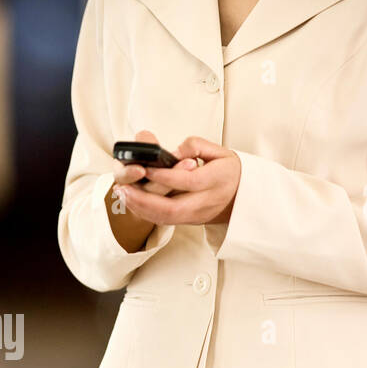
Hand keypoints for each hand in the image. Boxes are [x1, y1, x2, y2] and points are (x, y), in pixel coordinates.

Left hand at [113, 136, 240, 226]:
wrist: (243, 198)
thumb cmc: (229, 171)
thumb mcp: (220, 151)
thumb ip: (196, 146)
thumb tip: (173, 151)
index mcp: (216, 180)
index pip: (187, 181)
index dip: (164, 177)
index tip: (145, 168)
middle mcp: (206, 201)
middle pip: (172, 207)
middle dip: (144, 199)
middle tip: (124, 188)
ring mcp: (197, 215)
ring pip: (166, 218)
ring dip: (141, 207)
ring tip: (122, 194)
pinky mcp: (189, 221)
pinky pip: (165, 221)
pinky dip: (146, 213)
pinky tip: (132, 202)